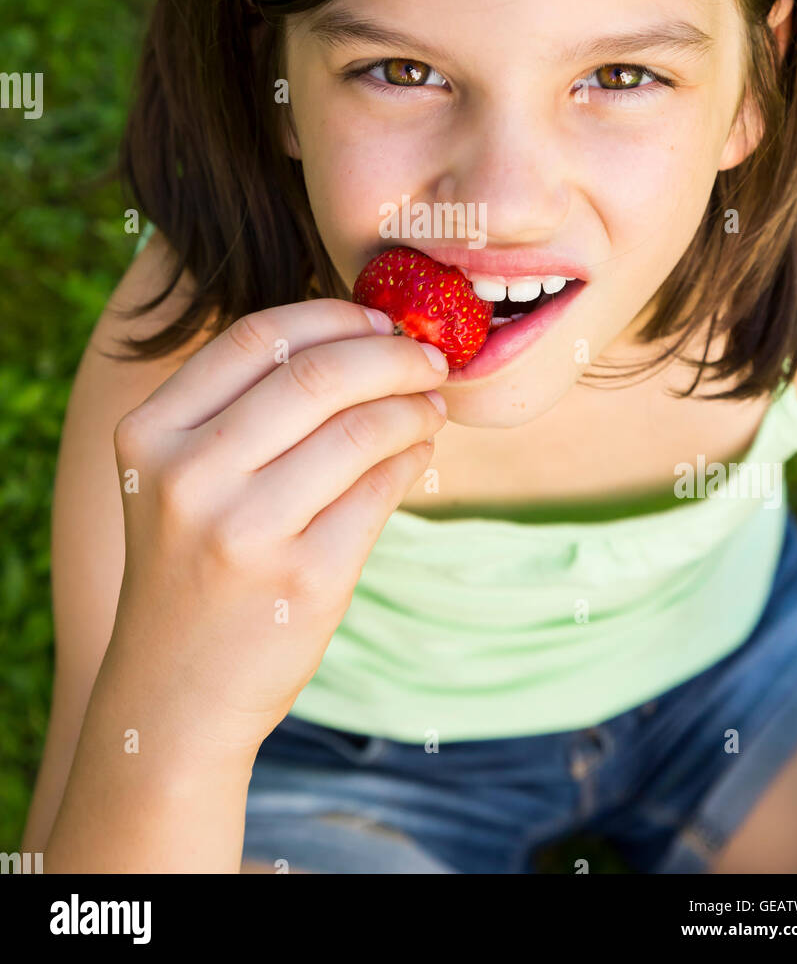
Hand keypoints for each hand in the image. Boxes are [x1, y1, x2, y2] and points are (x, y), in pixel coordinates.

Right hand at [108, 299, 447, 757]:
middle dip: (393, 355)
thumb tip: (361, 333)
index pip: (257, 337)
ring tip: (431, 406)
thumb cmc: (192, 565)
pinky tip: (418, 451)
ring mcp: (246, 531)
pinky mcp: (305, 579)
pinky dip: (411, 457)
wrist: (175, 695)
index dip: (334, 316)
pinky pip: (381, 489)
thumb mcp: (176, 477)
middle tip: (429, 359)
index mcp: (151, 434)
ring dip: (413, 406)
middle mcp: (190, 477)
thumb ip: (240, 406)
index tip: (381, 319)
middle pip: (317, 374)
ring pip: (360, 429)